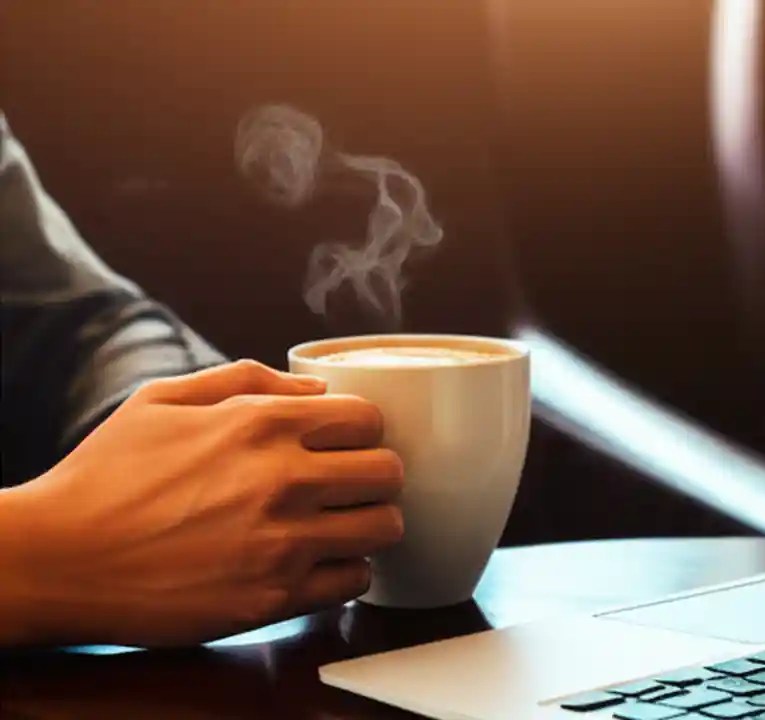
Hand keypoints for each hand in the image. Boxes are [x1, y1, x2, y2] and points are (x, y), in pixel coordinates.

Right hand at [0, 360, 403, 646]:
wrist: (58, 558)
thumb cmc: (106, 475)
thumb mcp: (162, 399)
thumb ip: (247, 381)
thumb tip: (317, 389)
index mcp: (260, 425)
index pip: (368, 419)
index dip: (363, 430)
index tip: (345, 443)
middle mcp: (281, 481)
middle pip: (388, 472)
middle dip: (376, 474)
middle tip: (349, 484)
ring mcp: (281, 543)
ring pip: (384, 528)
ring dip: (370, 523)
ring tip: (340, 523)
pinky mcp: (273, 598)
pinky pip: (354, 581)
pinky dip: (346, 571)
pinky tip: (318, 562)